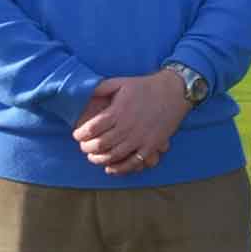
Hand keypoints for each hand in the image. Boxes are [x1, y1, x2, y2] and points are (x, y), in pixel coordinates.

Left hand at [73, 71, 187, 174]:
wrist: (174, 92)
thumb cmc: (145, 87)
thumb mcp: (120, 82)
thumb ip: (100, 88)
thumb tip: (84, 93)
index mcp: (118, 111)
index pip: (92, 128)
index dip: (80, 134)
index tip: (76, 135)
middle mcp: (128, 127)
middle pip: (100, 144)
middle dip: (87, 148)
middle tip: (83, 147)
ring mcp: (140, 138)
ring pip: (114, 155)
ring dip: (100, 159)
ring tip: (93, 158)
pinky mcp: (152, 146)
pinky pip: (134, 162)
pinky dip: (120, 168)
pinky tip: (111, 169)